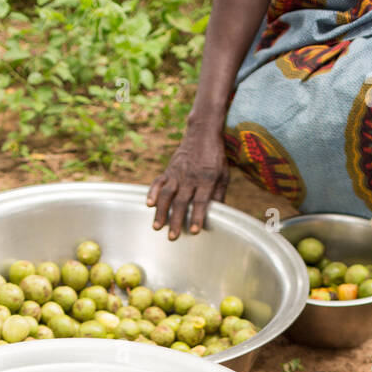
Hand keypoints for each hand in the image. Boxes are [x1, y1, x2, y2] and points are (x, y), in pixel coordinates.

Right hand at [146, 124, 228, 238]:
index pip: (201, 201)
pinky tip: (148, 204)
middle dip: (177, 220)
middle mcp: (190, 177)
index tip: (195, 231)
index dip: (198, 216)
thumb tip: (218, 217)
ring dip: (161, 211)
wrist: (202, 133)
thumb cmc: (215, 158)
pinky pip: (158, 182)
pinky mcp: (168, 171)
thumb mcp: (223, 175)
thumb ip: (219, 195)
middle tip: (173, 237)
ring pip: (167, 194)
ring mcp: (177, 174)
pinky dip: (152, 192)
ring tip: (157, 227)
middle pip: (182, 202)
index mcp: (207, 179)